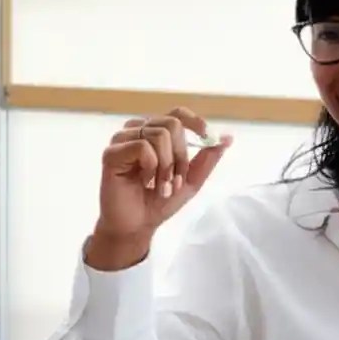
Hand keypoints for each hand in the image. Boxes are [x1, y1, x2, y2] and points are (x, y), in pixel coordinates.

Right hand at [88, 108, 230, 269]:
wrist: (136, 225)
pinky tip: (145, 182)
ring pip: (159, 135)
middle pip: (172, 124)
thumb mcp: (191, 181)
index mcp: (154, 133)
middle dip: (181, 156)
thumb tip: (228, 138)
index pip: (176, 113)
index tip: (206, 138)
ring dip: (167, 166)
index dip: (194, 122)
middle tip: (175, 182)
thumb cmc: (158, 203)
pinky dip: (151, 168)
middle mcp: (137, 131)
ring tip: (160, 186)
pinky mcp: (111, 153)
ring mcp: (122, 140)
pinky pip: (142, 147)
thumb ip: (207, 159)